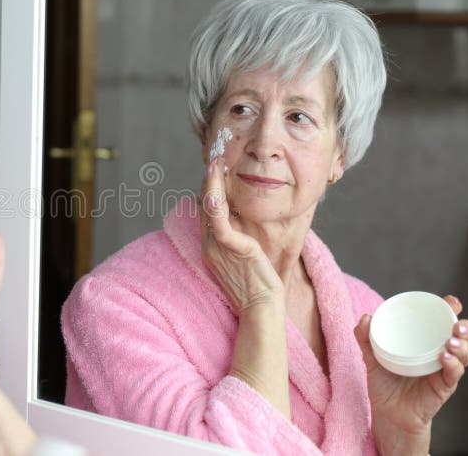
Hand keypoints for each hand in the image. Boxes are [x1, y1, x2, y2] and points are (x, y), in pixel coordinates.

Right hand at [200, 157, 283, 312]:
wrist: (263, 309)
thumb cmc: (261, 289)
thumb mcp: (248, 261)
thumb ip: (243, 243)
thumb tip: (248, 229)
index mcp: (213, 249)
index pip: (208, 214)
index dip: (210, 191)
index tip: (216, 171)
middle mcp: (210, 245)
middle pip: (204, 206)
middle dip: (208, 181)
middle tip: (215, 158)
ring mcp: (217, 246)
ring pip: (208, 207)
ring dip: (210, 183)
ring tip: (215, 162)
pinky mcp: (229, 247)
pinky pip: (217, 218)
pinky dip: (214, 199)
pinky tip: (215, 184)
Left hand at [354, 295, 467, 455]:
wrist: (387, 413)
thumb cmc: (385, 383)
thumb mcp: (372, 357)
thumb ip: (366, 338)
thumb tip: (364, 318)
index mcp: (426, 342)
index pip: (444, 321)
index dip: (451, 309)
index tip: (450, 301)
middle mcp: (440, 353)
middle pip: (463, 336)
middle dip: (466, 327)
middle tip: (457, 324)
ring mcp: (444, 370)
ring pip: (465, 355)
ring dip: (462, 346)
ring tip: (451, 341)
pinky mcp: (444, 387)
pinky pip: (453, 374)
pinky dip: (452, 365)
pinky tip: (445, 357)